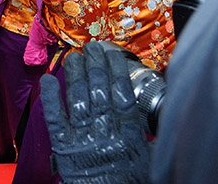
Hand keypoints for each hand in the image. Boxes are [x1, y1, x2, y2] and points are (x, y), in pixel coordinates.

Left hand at [40, 42, 149, 183]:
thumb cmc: (130, 182)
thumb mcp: (151, 162)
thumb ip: (156, 138)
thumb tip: (169, 115)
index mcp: (129, 139)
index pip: (124, 97)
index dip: (119, 72)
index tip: (115, 54)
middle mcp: (106, 136)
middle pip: (100, 93)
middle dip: (96, 66)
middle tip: (93, 47)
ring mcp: (83, 140)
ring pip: (79, 100)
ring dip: (76, 75)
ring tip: (74, 56)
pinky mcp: (63, 148)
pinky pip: (56, 119)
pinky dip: (51, 99)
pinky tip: (47, 79)